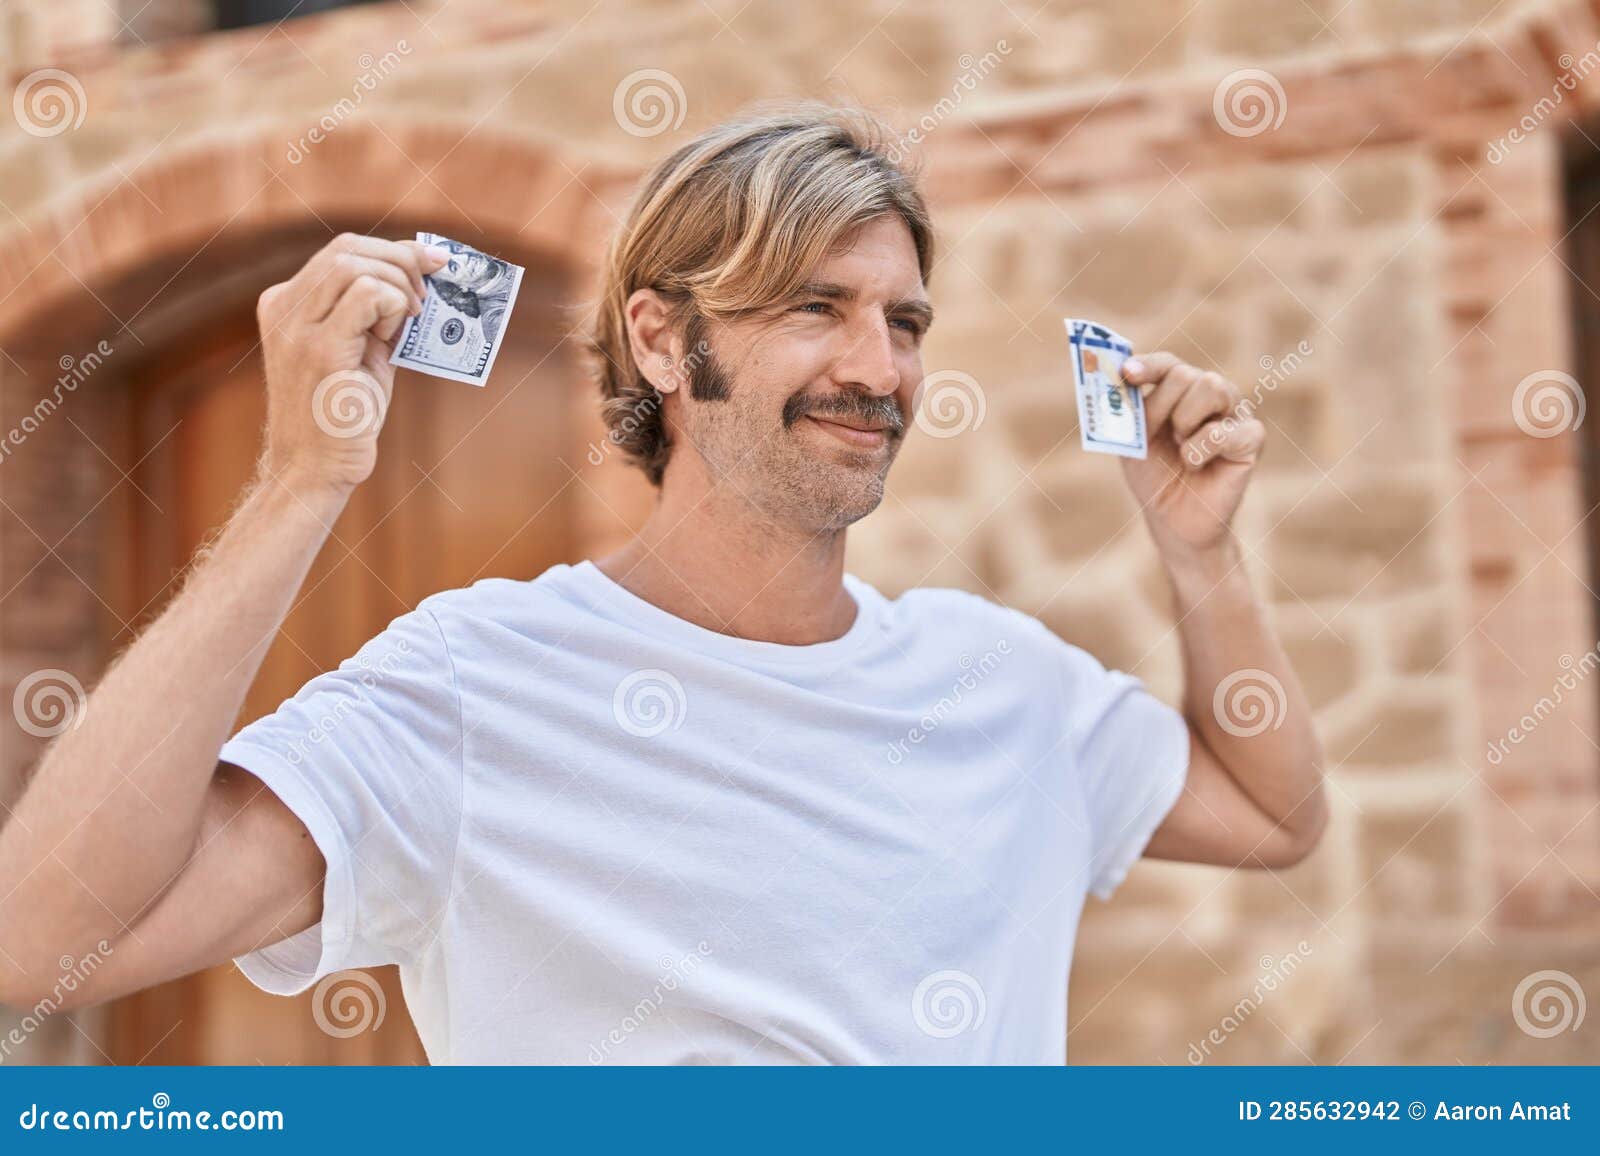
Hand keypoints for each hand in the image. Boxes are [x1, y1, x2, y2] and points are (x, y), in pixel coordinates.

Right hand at [255, 233, 449, 493]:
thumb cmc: (342, 415)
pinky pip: (368, 295)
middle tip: (429, 295)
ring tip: (412, 321)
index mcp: (287, 303)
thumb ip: (375, 314)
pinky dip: (395, 307)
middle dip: (402, 261)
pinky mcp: (320, 349)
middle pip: (348, 248)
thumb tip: (419, 276)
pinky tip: (396, 338)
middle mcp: (284, 307)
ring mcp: (297, 327)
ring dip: (399, 285)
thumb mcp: (358, 351)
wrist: (313, 468)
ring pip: (355, 264)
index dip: (393, 250)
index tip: (433, 262)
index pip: (342, 251)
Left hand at [1116, 352, 1264, 558]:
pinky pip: (1224, 429)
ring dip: (1184, 421)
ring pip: (1211, 386)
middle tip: (1164, 436)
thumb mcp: (1133, 441)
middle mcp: (1211, 394)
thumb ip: (1130, 410)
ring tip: (1182, 448)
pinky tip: (1196, 465)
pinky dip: (1200, 450)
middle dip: (1162, 407)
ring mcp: (1234, 412)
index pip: (1167, 364)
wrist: (1174, 519)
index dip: (1147, 365)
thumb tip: (1121, 378)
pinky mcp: (1252, 438)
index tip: (1126, 373)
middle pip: (1185, 374)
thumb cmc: (1154, 476)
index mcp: (1181, 390)